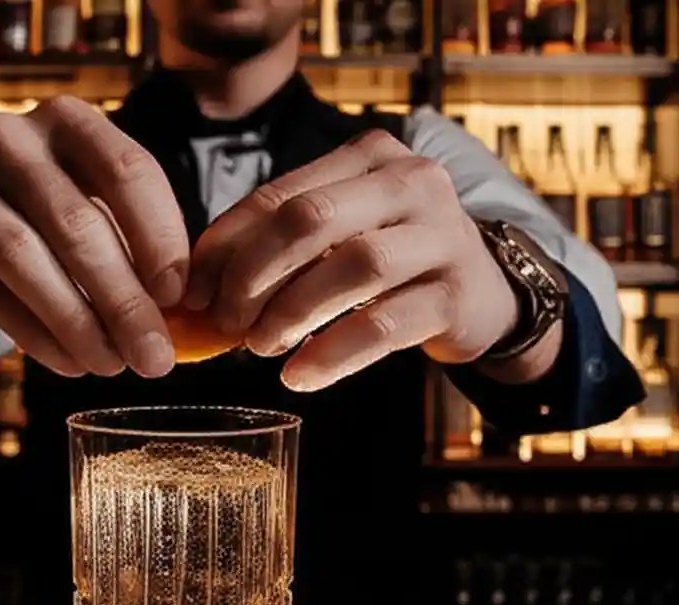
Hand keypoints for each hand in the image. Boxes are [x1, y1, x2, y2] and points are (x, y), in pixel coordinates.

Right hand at [0, 96, 188, 378]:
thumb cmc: (48, 220)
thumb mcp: (97, 210)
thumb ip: (137, 247)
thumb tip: (177, 316)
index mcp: (69, 119)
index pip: (128, 171)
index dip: (159, 238)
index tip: (177, 299)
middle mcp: (10, 137)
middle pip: (77, 221)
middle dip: (122, 298)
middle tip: (153, 356)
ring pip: (24, 256)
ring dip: (77, 321)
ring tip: (112, 365)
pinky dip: (37, 335)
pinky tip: (72, 363)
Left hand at [185, 130, 529, 391]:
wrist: (486, 294)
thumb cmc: (391, 261)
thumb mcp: (338, 236)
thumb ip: (277, 246)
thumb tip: (194, 289)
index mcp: (369, 156)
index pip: (279, 194)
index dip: (226, 246)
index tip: (192, 292)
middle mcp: (411, 182)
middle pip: (311, 218)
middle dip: (254, 275)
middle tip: (226, 322)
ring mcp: (442, 236)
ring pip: (354, 265)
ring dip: (294, 311)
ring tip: (260, 347)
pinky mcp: (458, 296)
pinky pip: (386, 325)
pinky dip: (334, 352)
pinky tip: (300, 375)